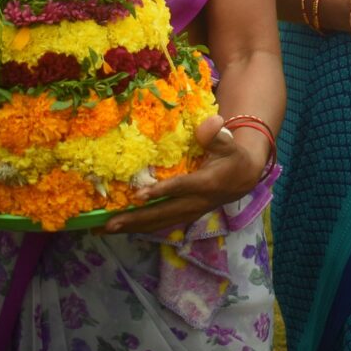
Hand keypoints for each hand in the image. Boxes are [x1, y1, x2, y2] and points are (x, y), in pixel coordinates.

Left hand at [103, 116, 263, 234]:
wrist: (244, 179)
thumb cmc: (233, 157)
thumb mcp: (229, 143)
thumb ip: (216, 135)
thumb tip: (211, 121)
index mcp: (207, 183)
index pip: (182, 187)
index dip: (162, 192)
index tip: (139, 196)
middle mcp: (197, 202)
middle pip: (164, 212)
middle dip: (137, 219)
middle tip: (110, 224)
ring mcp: (189, 212)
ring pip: (159, 223)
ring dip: (133, 227)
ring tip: (106, 229)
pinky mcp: (184, 216)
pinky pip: (160, 224)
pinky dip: (139, 227)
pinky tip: (120, 228)